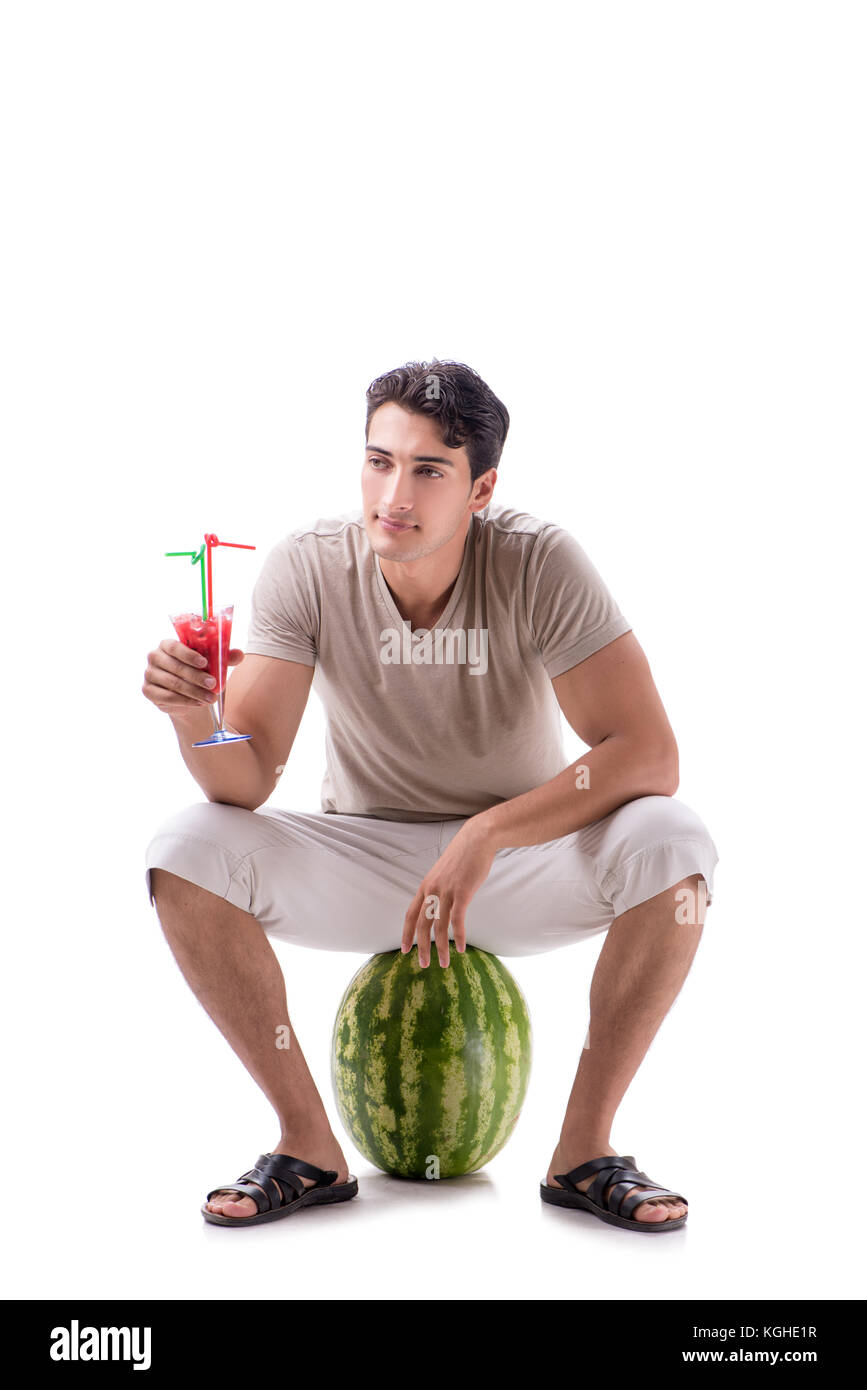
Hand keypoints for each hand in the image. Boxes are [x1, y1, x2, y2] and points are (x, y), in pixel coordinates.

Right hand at [142, 639, 244, 714]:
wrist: (186, 694)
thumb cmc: (197, 672)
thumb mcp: (211, 664)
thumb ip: (223, 657)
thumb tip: (239, 654)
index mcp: (167, 644)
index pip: (175, 647)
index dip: (189, 655)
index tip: (205, 663)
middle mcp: (154, 657)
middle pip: (176, 667)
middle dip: (196, 677)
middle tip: (213, 684)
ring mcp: (149, 674)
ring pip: (173, 684)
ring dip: (194, 692)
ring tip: (211, 698)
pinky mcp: (148, 690)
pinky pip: (167, 697)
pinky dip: (185, 701)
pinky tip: (199, 703)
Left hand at [400, 820, 496, 967]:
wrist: (477, 840)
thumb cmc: (463, 856)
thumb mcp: (444, 873)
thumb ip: (439, 888)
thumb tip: (439, 903)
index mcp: (425, 886)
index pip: (410, 914)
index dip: (406, 933)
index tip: (405, 949)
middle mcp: (431, 890)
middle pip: (422, 925)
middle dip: (421, 947)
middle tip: (423, 965)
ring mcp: (445, 892)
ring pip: (438, 927)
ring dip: (441, 948)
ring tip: (444, 964)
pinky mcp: (462, 893)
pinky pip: (457, 920)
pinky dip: (458, 936)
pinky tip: (460, 949)